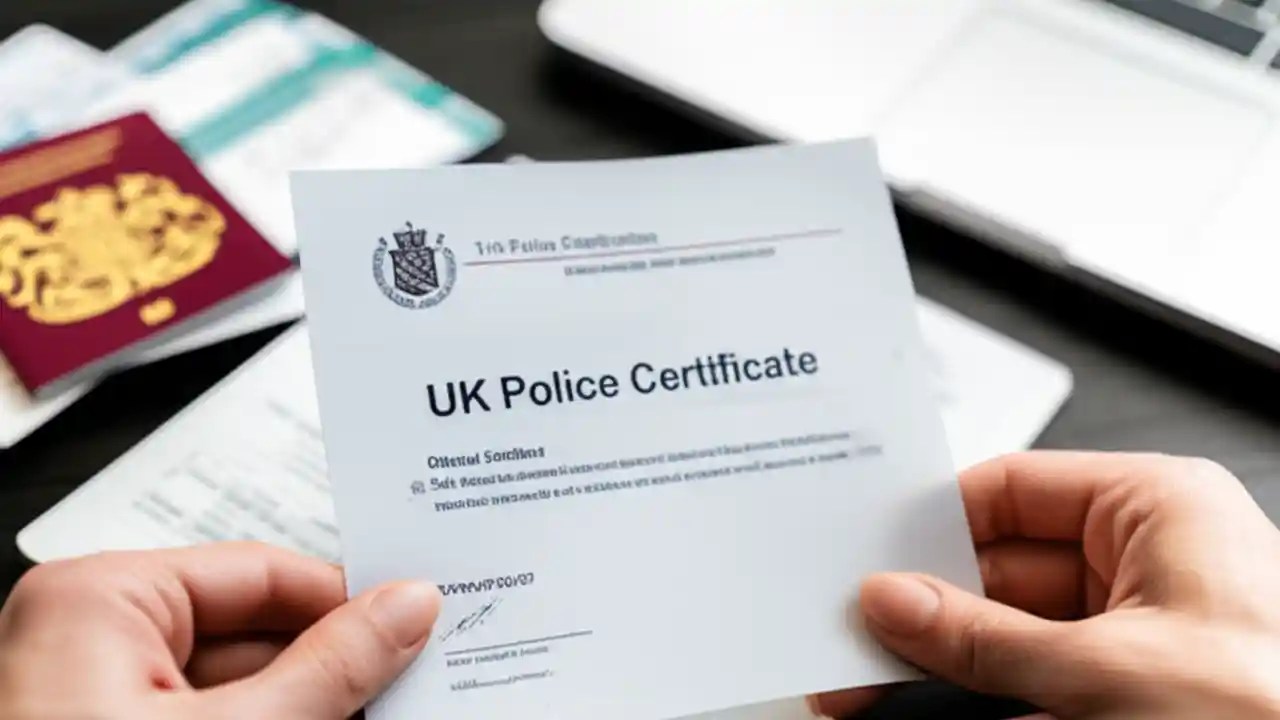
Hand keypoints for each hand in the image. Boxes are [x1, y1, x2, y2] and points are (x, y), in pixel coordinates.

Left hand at [0, 542, 439, 718]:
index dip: (348, 600)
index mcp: (99, 601)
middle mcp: (91, 641)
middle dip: (335, 665)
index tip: (416, 621)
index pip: (261, 571)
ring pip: (240, 687)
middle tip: (415, 679)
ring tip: (385, 713)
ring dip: (312, 707)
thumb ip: (332, 668)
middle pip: (255, 632)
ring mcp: (97, 702)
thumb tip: (403, 611)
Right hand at [811, 451, 1279, 718]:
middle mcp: (1147, 558)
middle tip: (860, 631)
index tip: (868, 555)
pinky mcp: (1134, 691)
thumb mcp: (1105, 674)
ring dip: (948, 659)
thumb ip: (982, 639)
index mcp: (1156, 507)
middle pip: (1000, 567)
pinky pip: (1037, 681)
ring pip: (1009, 631)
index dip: (931, 521)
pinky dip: (987, 698)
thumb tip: (896, 603)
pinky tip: (934, 706)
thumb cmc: (1276, 712)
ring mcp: (1141, 629)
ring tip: (878, 676)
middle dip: (927, 604)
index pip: (1009, 489)